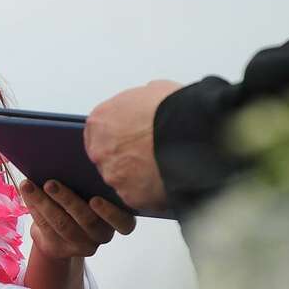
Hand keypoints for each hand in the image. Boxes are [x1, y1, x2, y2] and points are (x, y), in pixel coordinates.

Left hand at [20, 179, 135, 260]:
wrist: (60, 229)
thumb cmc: (82, 198)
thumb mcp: (93, 190)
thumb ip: (94, 180)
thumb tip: (79, 152)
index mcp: (119, 219)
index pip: (124, 223)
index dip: (110, 213)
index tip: (94, 199)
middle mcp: (102, 234)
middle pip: (87, 220)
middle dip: (67, 200)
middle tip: (51, 184)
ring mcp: (82, 244)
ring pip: (63, 225)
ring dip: (44, 203)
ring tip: (29, 186)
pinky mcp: (60, 248)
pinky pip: (46, 228)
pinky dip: (34, 207)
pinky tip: (27, 192)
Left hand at [85, 81, 181, 212]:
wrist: (190, 131)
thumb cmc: (172, 108)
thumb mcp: (152, 90)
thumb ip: (139, 104)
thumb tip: (146, 107)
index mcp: (100, 121)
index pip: (98, 134)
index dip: (117, 137)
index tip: (130, 140)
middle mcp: (100, 150)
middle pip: (108, 159)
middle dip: (126, 159)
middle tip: (149, 156)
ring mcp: (114, 175)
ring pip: (122, 180)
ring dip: (138, 178)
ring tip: (163, 169)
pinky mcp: (131, 196)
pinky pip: (139, 198)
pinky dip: (152, 193)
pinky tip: (168, 183)